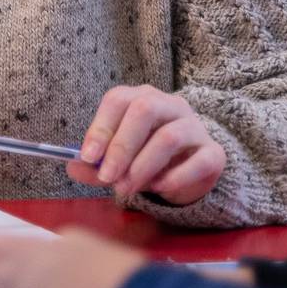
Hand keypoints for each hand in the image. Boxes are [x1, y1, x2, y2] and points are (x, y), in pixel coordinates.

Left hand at [67, 85, 225, 205]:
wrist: (193, 171)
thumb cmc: (149, 159)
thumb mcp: (119, 162)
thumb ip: (96, 164)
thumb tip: (72, 167)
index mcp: (142, 98)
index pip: (119, 99)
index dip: (101, 127)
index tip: (88, 157)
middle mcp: (170, 105)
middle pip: (144, 110)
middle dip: (121, 147)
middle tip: (108, 177)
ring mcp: (195, 126)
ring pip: (168, 137)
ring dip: (143, 167)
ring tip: (127, 189)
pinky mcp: (214, 153)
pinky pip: (198, 162)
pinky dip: (175, 178)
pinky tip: (159, 189)